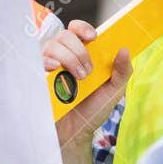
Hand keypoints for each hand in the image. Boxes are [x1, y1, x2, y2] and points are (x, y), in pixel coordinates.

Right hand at [43, 19, 129, 163]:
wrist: (76, 135)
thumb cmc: (93, 112)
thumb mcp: (113, 92)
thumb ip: (122, 72)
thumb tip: (124, 50)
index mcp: (82, 55)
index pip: (77, 31)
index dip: (83, 28)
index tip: (92, 37)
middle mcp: (64, 57)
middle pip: (64, 36)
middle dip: (78, 51)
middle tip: (88, 72)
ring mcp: (49, 67)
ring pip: (52, 46)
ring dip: (68, 58)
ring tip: (78, 79)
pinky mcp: (38, 78)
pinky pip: (38, 61)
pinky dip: (47, 61)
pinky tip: (55, 70)